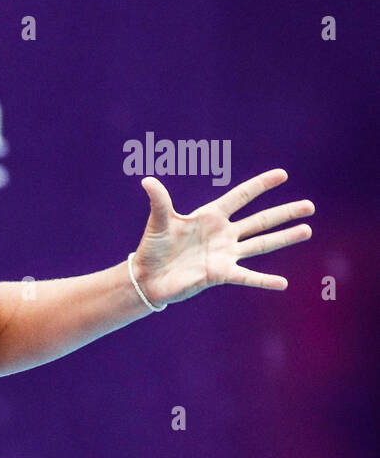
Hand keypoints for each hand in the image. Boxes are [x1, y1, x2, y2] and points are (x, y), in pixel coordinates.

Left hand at [133, 169, 313, 305]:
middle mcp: (223, 234)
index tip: (283, 174)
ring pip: (261, 244)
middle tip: (310, 205)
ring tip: (307, 230)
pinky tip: (283, 283)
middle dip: (284, 213)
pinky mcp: (220, 274)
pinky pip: (247, 277)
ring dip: (284, 238)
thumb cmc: (153, 247)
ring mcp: (225, 254)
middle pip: (260, 220)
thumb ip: (160, 201)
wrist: (147, 277)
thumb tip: (147, 180)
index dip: (260, 185)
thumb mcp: (159, 222)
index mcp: (210, 216)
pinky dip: (264, 280)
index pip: (241, 196)